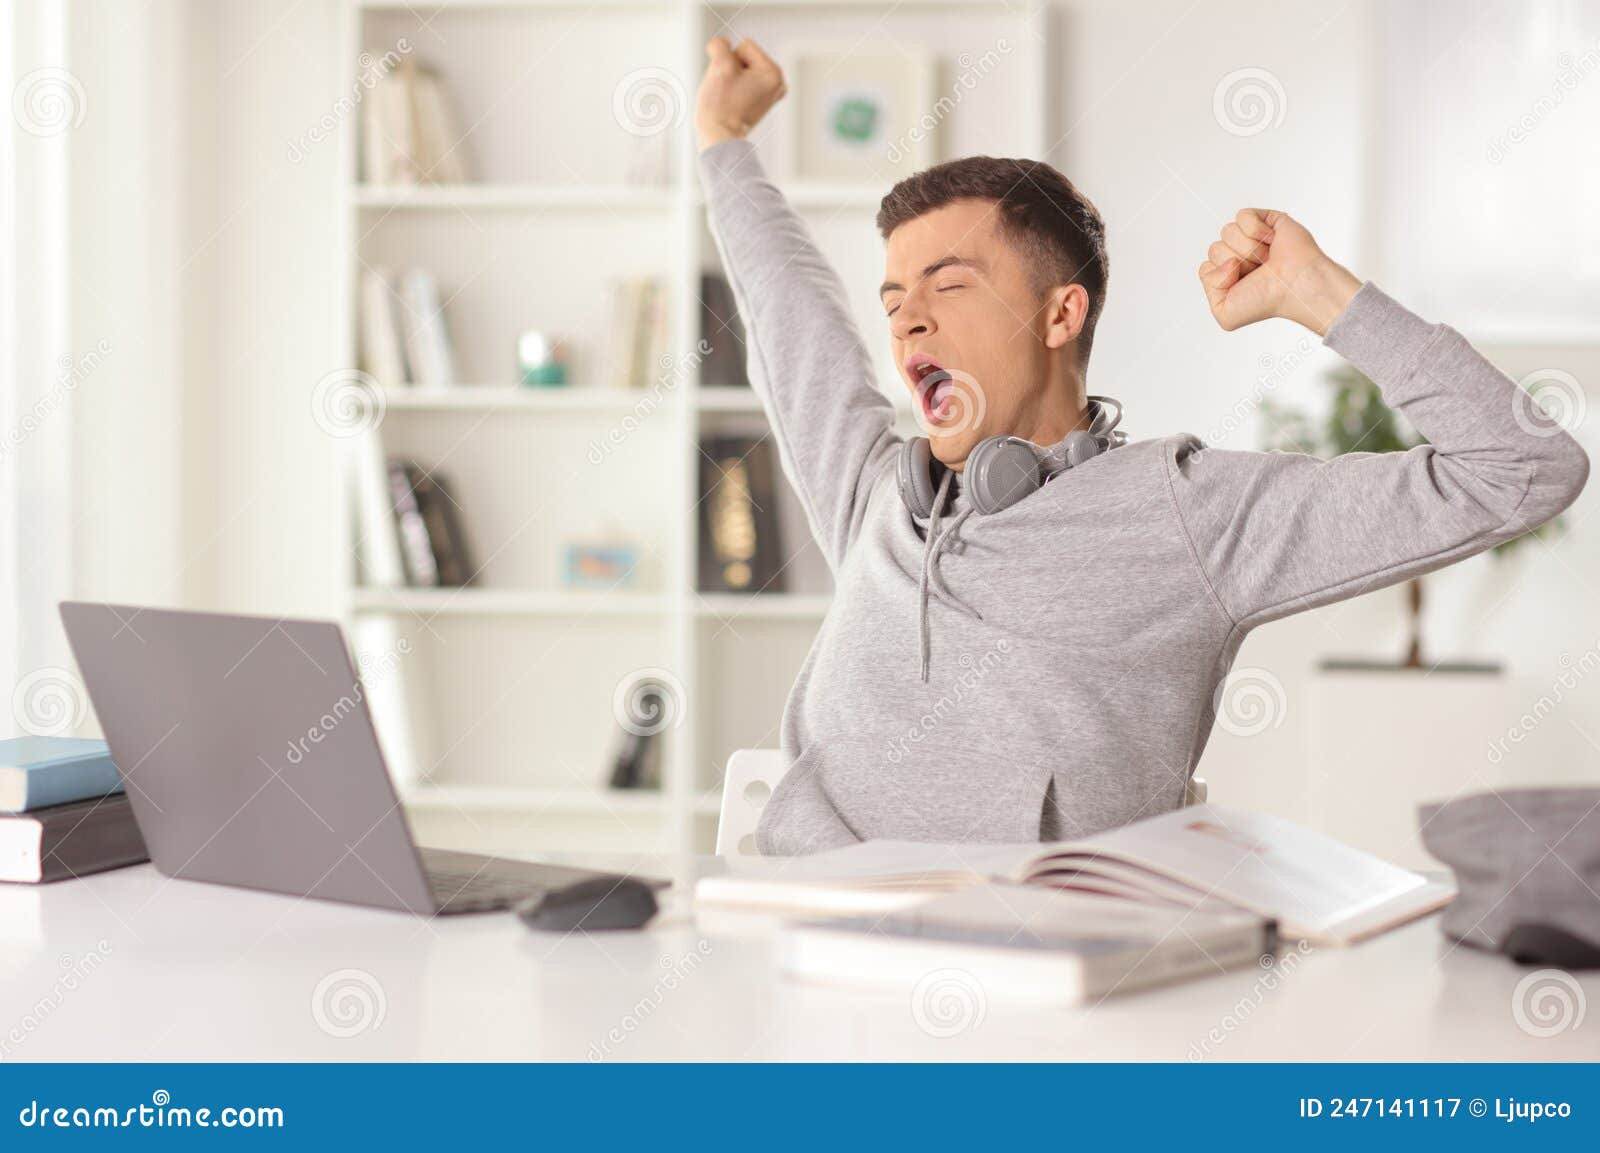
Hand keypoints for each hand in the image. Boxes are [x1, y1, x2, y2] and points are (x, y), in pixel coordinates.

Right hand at [697, 36, 785, 150]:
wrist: (718, 138)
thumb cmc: (719, 106)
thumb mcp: (719, 66)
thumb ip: (720, 44)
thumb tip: (722, 44)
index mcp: (774, 72)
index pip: (743, 46)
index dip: (729, 61)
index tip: (730, 84)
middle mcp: (778, 82)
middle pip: (744, 56)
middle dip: (730, 69)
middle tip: (728, 92)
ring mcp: (771, 92)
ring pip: (740, 68)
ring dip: (729, 78)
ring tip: (730, 97)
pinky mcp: (761, 100)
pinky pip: (741, 80)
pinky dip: (733, 86)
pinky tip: (733, 102)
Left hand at [1197, 209, 1359, 336]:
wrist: (1294, 285)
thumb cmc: (1267, 300)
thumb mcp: (1225, 315)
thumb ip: (1209, 291)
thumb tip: (1225, 261)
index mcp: (1228, 276)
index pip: (1206, 268)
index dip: (1221, 277)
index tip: (1244, 285)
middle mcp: (1239, 255)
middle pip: (1214, 249)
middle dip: (1235, 262)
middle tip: (1258, 271)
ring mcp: (1252, 237)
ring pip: (1227, 232)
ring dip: (1247, 249)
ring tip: (1267, 259)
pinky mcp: (1265, 219)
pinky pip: (1242, 216)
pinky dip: (1255, 230)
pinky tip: (1271, 241)